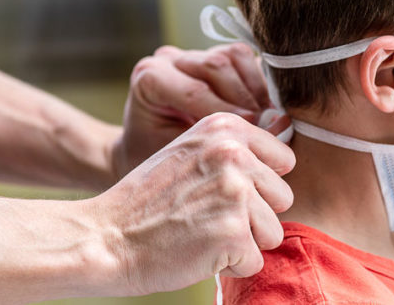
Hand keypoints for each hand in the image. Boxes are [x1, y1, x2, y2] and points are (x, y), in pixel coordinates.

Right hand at [90, 113, 294, 295]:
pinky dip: (230, 265)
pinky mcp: (233, 232)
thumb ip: (236, 148)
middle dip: (253, 215)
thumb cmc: (149, 200)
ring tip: (203, 231)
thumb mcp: (192, 152)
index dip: (258, 184)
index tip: (223, 190)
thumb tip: (288, 142)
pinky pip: (255, 261)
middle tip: (208, 214)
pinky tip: (198, 251)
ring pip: (273, 231)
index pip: (283, 160)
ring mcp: (235, 192)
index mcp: (226, 127)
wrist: (105, 237)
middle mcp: (234, 153)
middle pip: (283, 197)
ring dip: (243, 241)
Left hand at [112, 43, 270, 179]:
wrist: (153, 151)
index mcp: (149, 78)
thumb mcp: (185, 155)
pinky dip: (260, 83)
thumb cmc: (164, 160)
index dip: (227, 112)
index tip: (249, 137)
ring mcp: (194, 53)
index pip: (194, 90)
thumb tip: (280, 126)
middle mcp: (170, 59)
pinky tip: (265, 110)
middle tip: (262, 129)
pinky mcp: (216, 54)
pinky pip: (245, 57)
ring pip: (233, 56)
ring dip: (255, 90)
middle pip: (215, 65)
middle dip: (244, 100)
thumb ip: (223, 140)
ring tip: (266, 121)